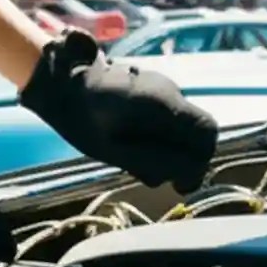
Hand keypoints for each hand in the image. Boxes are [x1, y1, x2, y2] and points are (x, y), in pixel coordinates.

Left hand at [19, 30, 217, 192]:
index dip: (200, 160)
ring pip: (181, 128)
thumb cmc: (81, 119)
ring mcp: (162, 86)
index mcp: (163, 103)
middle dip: (178, 159)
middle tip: (143, 170)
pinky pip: (167, 120)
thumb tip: (188, 177)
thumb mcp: (117, 151)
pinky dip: (156, 138)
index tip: (178, 183)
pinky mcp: (152, 88)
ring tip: (128, 156)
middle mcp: (169, 90)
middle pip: (195, 133)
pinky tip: (128, 142)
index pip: (207, 132)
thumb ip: (157, 162)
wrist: (59, 83)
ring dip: (164, 151)